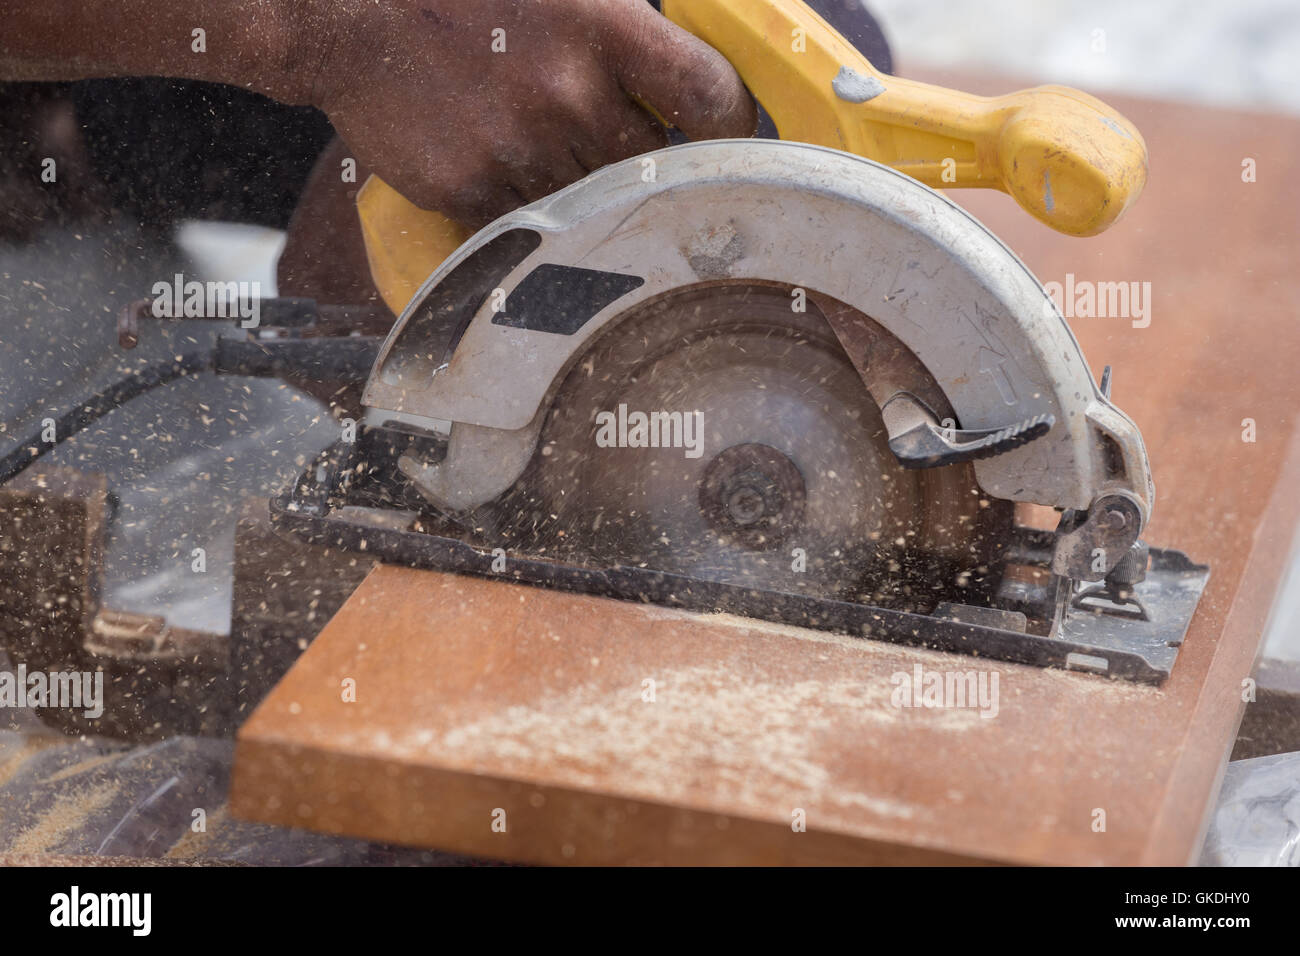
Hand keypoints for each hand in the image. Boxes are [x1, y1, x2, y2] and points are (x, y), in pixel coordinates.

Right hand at [305, 0, 756, 226]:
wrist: (348, 15)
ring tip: (542, 137)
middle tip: (610, 130)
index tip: (722, 132)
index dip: (730, 124)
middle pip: (652, 160)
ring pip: (593, 198)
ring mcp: (519, 149)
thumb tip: (687, 76)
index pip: (711, 99)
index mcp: (603, 27)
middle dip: (642, 153)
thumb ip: (627, 22)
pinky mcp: (473, 190)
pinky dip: (527, 203)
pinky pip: (530, 221)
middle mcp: (568, 93)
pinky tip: (502, 160)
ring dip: (583, 180)